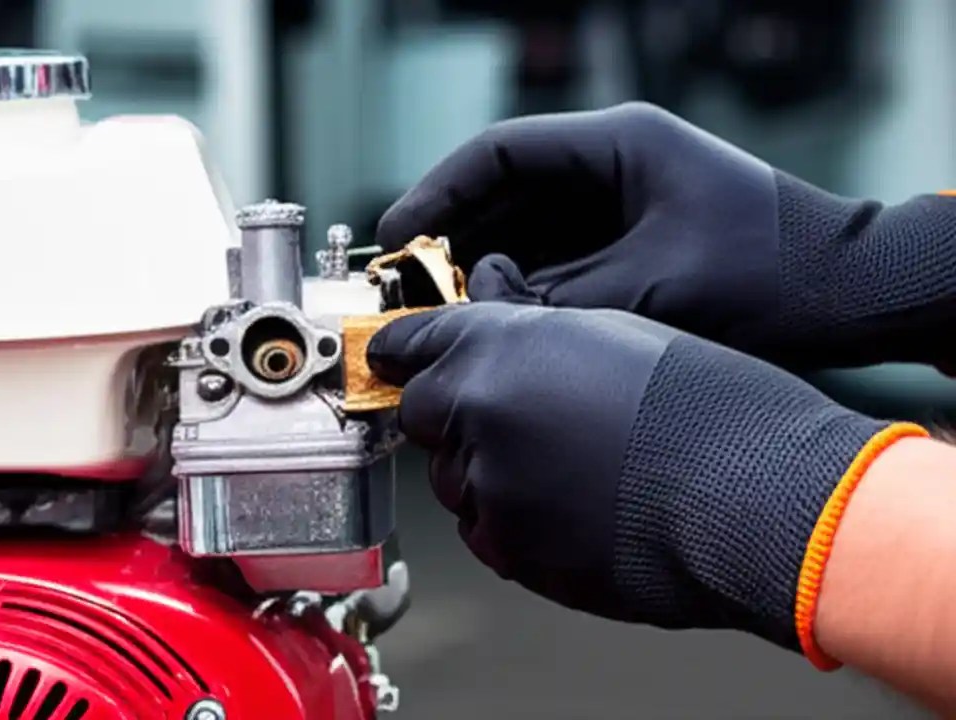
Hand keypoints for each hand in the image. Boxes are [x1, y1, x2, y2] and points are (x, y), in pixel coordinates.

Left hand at [367, 265, 921, 653]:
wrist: (752, 495)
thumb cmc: (707, 407)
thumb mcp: (614, 330)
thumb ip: (532, 334)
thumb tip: (495, 329)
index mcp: (502, 346)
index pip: (416, 343)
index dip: (405, 349)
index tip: (391, 356)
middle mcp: (479, 412)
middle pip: (428, 415)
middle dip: (457, 416)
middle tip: (517, 420)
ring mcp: (489, 487)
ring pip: (456, 479)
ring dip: (489, 471)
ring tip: (570, 469)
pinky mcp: (510, 550)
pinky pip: (487, 531)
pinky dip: (513, 522)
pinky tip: (574, 509)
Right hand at [377, 101, 955, 368]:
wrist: (846, 296)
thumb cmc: (770, 276)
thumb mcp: (651, 291)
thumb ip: (557, 300)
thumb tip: (484, 312)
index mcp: (618, 145)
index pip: (499, 153)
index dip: (437, 192)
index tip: (397, 234)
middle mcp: (612, 166)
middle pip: (503, 191)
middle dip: (452, 238)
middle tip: (408, 286)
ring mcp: (619, 205)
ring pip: (524, 227)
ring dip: (483, 266)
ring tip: (441, 311)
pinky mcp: (628, 243)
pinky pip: (553, 258)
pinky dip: (519, 286)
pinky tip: (492, 320)